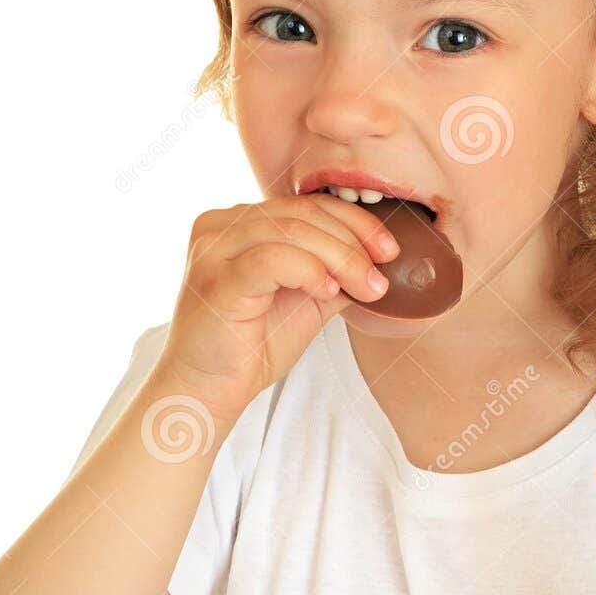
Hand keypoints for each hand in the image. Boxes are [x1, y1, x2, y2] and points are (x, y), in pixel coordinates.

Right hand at [154, 193, 398, 426]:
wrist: (207, 390)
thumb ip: (333, 272)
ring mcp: (213, 249)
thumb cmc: (249, 346)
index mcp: (240, 223)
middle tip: (382, 273)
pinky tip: (328, 291)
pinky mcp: (216, 278)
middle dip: (354, 241)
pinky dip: (310, 270)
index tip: (389, 250)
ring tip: (366, 287)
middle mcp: (221, 225)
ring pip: (292, 230)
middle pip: (302, 212)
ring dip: (341, 257)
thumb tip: (380, 259)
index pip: (305, 204)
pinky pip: (273, 258)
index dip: (354, 221)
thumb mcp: (304, 299)